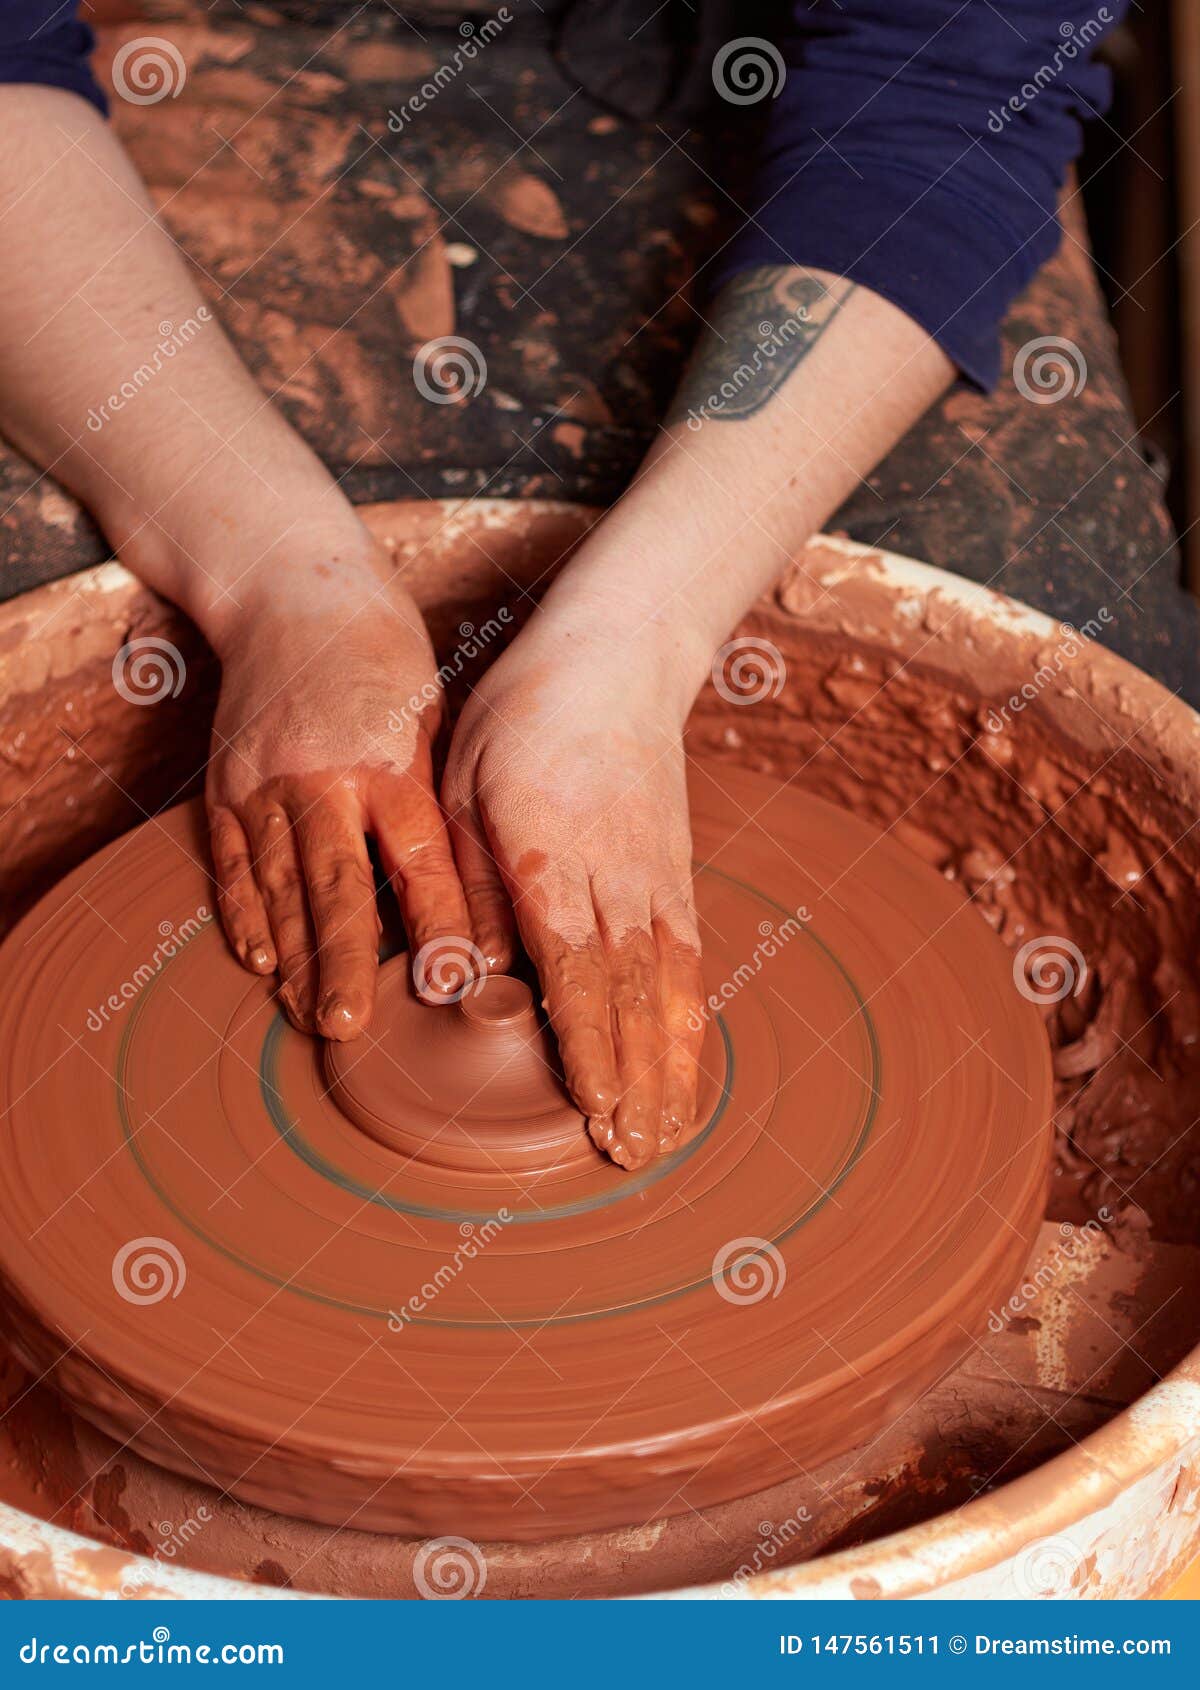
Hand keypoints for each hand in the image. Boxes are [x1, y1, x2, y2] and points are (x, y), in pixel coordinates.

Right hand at [205, 553, 488, 1039]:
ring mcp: (262, 783)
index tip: (450, 982)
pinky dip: (243, 915)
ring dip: (292, 959)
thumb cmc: (384, 660)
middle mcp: (320, 776)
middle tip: (347, 1026)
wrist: (292, 591)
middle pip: (334, 888)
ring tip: (307, 1016)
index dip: (434, 925)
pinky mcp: (223, 785)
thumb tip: (460, 896)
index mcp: (389, 759)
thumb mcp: (430, 720)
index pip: (417, 859)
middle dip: (341, 963)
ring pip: (277, 887)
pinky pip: (229, 864)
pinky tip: (257, 961)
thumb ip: (433, 804)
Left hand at [441, 604, 705, 1168]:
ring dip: (671, 1066)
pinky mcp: (677, 872)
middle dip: (636, 1082)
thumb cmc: (518, 720)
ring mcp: (657, 877)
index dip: (590, 1047)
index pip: (576, 970)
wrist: (612, 658)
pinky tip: (691, 1061)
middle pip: (633, 996)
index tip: (596, 1111)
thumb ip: (470, 886)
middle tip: (634, 1155)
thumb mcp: (463, 787)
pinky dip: (693, 1017)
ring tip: (667, 1134)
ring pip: (671, 986)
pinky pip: (690, 956)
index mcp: (552, 857)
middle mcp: (616, 877)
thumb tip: (463, 978)